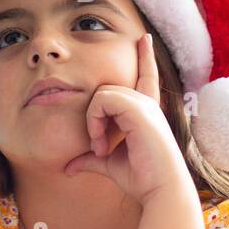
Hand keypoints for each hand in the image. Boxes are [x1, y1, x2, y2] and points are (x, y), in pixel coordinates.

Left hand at [64, 33, 193, 206]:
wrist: (160, 190)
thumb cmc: (140, 179)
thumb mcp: (109, 164)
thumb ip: (91, 158)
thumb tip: (68, 166)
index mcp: (145, 111)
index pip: (146, 76)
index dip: (145, 57)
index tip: (145, 38)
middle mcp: (146, 103)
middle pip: (105, 90)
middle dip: (93, 118)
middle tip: (99, 147)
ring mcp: (143, 103)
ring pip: (101, 94)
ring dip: (93, 122)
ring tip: (100, 146)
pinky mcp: (138, 108)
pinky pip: (101, 100)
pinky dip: (95, 121)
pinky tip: (101, 142)